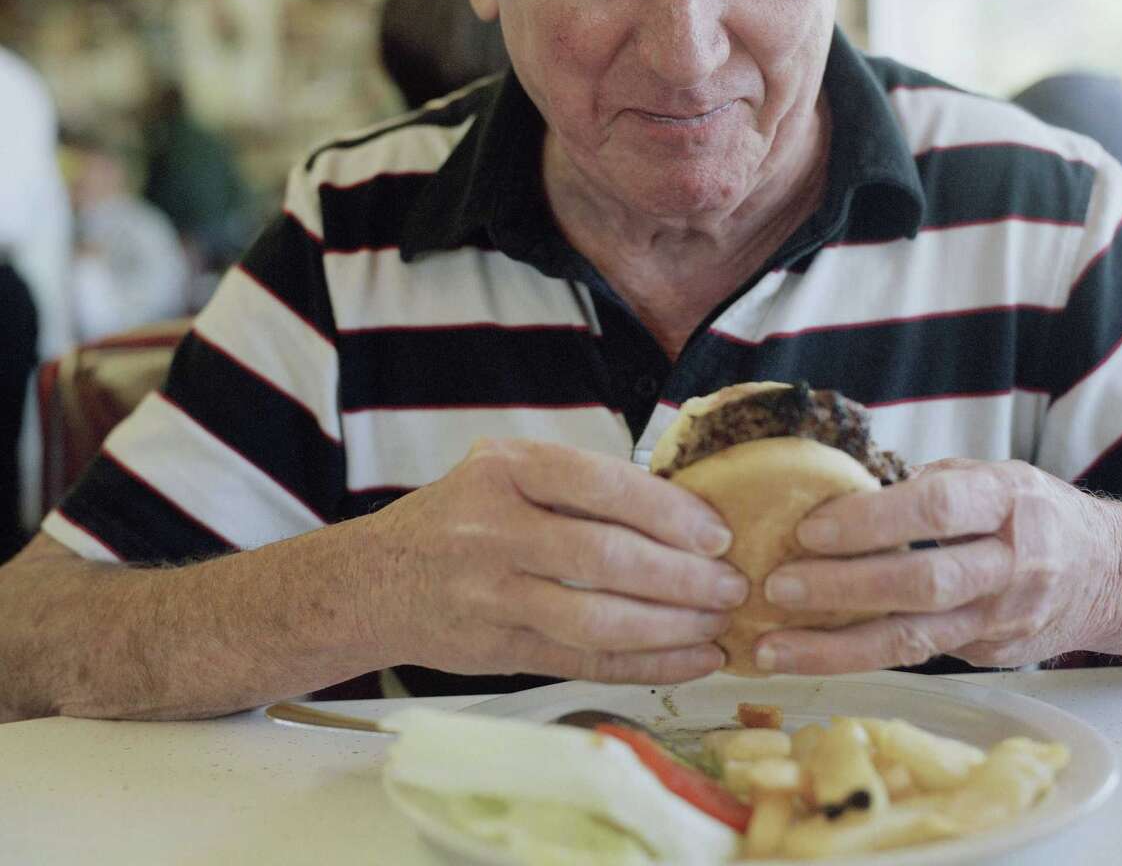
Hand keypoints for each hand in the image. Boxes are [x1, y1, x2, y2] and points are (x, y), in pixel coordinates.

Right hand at [356, 438, 748, 683]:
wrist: (375, 579)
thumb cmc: (461, 516)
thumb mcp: (506, 473)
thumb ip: (577, 485)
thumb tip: (683, 510)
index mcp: (506, 469)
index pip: (601, 485)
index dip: (669, 512)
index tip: (717, 532)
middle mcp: (494, 528)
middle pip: (606, 556)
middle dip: (682, 576)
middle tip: (732, 586)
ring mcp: (491, 594)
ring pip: (597, 617)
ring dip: (671, 627)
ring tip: (719, 625)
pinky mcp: (497, 648)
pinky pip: (583, 661)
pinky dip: (645, 664)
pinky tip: (691, 661)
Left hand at [756, 459, 1115, 673]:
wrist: (1106, 572)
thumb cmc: (1026, 509)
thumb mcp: (989, 474)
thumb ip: (927, 483)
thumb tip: (841, 487)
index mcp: (1007, 501)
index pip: (936, 510)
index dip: (870, 521)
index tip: (810, 528)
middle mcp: (1009, 564)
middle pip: (921, 583)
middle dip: (842, 588)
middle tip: (778, 586)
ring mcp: (999, 619)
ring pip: (912, 639)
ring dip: (835, 646)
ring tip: (773, 646)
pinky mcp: (985, 655)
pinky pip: (913, 656)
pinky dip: (856, 658)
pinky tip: (807, 656)